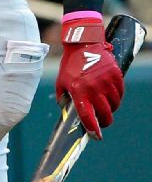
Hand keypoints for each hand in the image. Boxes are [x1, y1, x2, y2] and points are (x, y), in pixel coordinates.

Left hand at [56, 16, 124, 138]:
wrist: (83, 44)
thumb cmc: (71, 64)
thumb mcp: (61, 81)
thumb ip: (62, 97)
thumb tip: (65, 110)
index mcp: (78, 91)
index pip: (87, 116)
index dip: (93, 129)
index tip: (96, 137)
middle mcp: (94, 88)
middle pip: (105, 114)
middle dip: (105, 121)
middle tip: (102, 122)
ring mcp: (106, 82)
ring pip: (114, 104)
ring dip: (111, 108)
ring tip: (105, 105)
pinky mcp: (116, 75)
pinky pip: (120, 93)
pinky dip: (117, 97)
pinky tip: (111, 95)